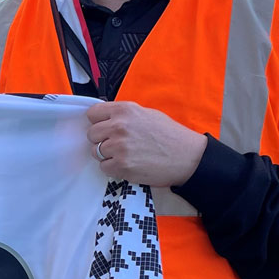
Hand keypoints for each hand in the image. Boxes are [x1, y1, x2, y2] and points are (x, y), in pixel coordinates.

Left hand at [86, 101, 207, 187]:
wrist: (187, 157)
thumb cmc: (169, 135)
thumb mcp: (146, 114)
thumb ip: (124, 115)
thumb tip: (106, 120)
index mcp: (124, 110)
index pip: (93, 114)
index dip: (98, 122)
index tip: (104, 128)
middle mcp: (118, 126)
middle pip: (91, 134)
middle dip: (101, 139)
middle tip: (116, 144)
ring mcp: (119, 147)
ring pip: (96, 152)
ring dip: (106, 155)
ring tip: (124, 155)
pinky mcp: (121, 166)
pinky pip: (104, 167)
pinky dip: (113, 168)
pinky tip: (127, 165)